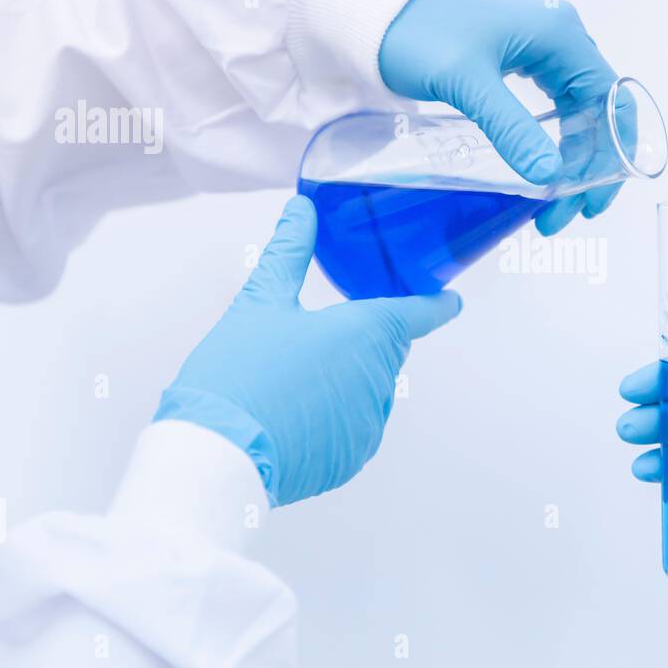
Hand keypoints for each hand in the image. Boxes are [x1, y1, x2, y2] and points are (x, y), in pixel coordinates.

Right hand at [154, 195, 461, 505]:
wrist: (218, 452)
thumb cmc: (239, 372)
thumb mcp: (260, 301)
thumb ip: (289, 251)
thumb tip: (302, 210)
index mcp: (367, 332)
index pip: (418, 313)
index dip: (435, 304)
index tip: (450, 301)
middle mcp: (379, 378)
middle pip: (385, 349)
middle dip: (361, 340)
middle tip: (315, 339)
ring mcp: (369, 422)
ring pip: (369, 388)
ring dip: (344, 378)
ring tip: (290, 380)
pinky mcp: (352, 457)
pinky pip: (355, 426)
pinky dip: (333, 416)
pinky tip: (293, 414)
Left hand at [379, 0, 621, 233]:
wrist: (377, 14)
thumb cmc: (419, 33)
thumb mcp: (467, 82)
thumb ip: (511, 128)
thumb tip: (550, 177)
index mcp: (560, 35)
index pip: (611, 101)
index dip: (610, 154)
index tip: (589, 200)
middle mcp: (561, 38)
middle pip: (599, 112)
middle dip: (588, 167)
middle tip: (562, 214)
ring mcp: (542, 49)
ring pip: (578, 114)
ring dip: (572, 160)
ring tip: (551, 205)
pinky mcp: (521, 61)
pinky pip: (555, 108)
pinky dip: (553, 144)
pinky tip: (540, 171)